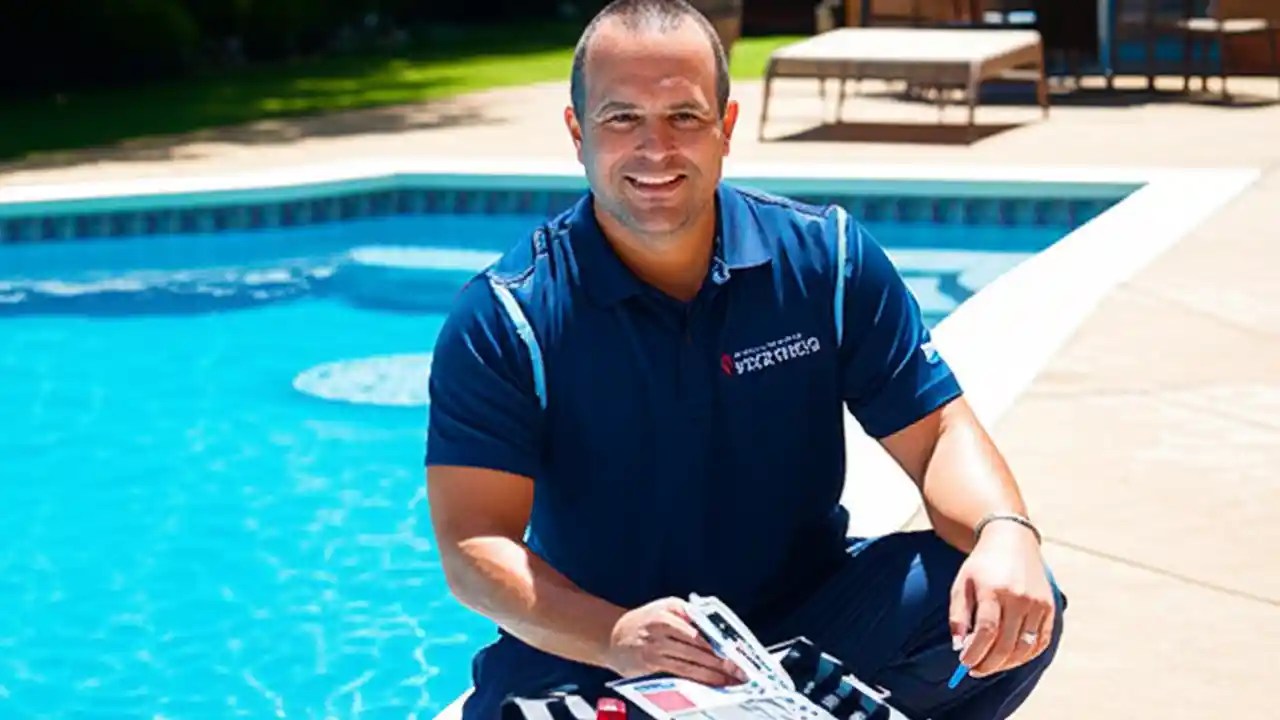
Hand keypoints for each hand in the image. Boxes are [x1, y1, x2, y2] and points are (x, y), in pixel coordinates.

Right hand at [605, 597, 747, 685]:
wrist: (612, 635)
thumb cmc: (644, 620)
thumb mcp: (665, 606)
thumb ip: (689, 614)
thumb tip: (716, 631)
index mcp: (669, 611)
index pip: (701, 629)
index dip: (720, 643)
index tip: (736, 652)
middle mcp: (662, 629)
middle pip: (698, 648)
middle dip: (722, 661)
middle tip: (740, 671)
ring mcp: (655, 649)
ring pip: (690, 664)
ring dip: (712, 674)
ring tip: (729, 680)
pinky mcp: (651, 666)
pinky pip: (678, 673)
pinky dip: (695, 679)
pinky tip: (708, 683)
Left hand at [949, 522, 1055, 678]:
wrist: (1011, 540)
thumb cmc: (981, 565)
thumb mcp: (961, 584)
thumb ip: (958, 616)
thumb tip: (959, 647)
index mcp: (994, 590)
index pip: (986, 632)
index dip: (974, 653)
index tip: (963, 663)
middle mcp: (1019, 598)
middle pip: (1006, 644)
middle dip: (988, 664)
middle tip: (974, 670)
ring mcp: (1038, 604)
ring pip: (1024, 648)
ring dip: (1006, 664)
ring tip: (989, 665)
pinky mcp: (1050, 608)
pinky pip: (1040, 642)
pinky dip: (1025, 656)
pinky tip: (1010, 658)